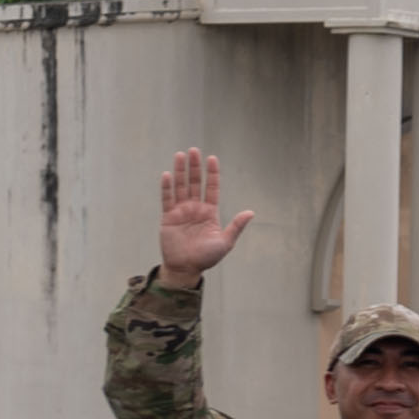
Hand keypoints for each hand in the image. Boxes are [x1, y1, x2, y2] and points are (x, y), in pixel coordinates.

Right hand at [155, 149, 252, 284]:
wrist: (187, 268)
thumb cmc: (207, 257)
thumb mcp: (226, 242)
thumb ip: (236, 226)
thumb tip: (251, 212)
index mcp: (210, 212)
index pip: (212, 188)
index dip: (212, 174)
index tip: (212, 158)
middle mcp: (195, 208)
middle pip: (194, 183)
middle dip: (194, 167)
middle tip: (194, 150)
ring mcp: (181, 211)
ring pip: (180, 187)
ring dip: (180, 171)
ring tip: (180, 155)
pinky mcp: (168, 217)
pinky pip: (167, 199)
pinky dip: (167, 187)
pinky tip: (168, 174)